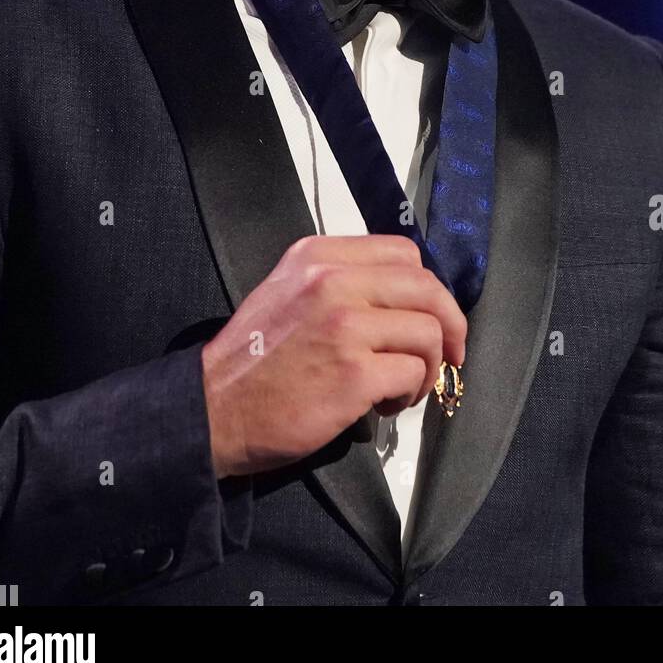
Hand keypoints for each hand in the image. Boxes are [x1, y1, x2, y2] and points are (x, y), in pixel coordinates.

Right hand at [200, 234, 466, 478]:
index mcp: (319, 256)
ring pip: (428, 333)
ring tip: (405, 387)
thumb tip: (403, 296)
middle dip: (450, 325)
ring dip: (429, 366)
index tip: (431, 315)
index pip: (404, 253)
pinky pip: (412, 373)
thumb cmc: (253, 359)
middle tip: (450, 355)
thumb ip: (340, 280)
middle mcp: (333, 281)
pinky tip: (386, 405)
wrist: (213, 410)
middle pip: (427, 289)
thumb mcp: (288, 291)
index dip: (428, 287)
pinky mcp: (353, 374)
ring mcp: (345, 326)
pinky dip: (411, 392)